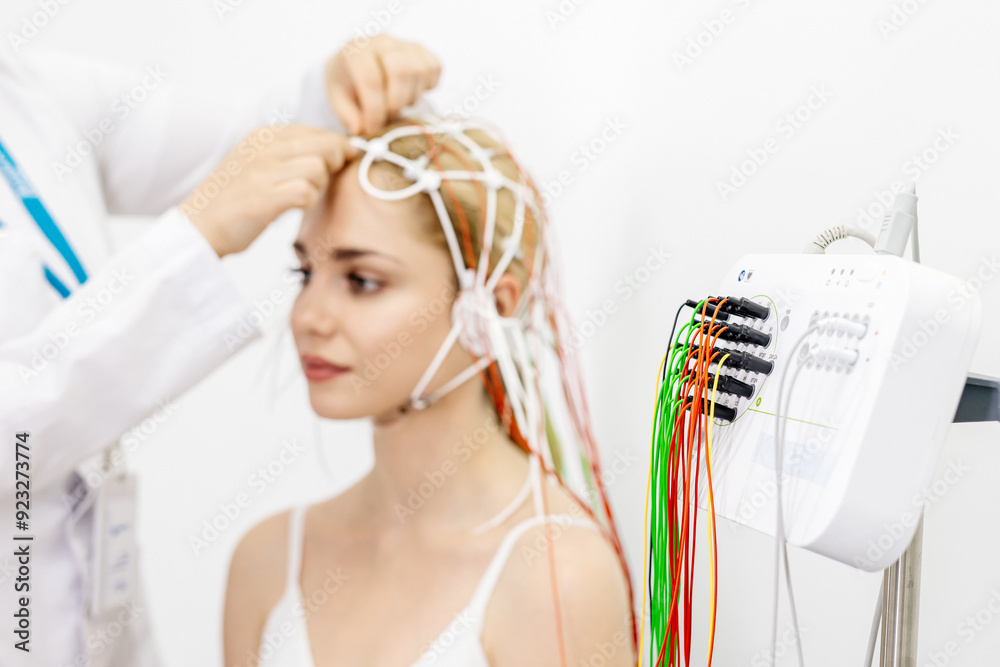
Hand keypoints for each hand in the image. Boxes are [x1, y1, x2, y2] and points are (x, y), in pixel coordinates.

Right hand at [181, 125, 358, 256]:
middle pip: (325, 145)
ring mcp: (262, 171)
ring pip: (319, 168)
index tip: (338, 162)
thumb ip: (288, 153)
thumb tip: (334, 149)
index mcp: (262, 136)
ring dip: (319, 186)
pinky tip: (295, 207)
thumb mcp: (257, 163)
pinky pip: (306, 192)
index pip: (316, 131)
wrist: (198, 226)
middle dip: (334, 164)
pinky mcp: (264, 197)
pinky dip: (308, 202)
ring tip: (302, 197)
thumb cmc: (234, 199)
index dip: (334, 147)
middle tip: (322, 181)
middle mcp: (263, 148)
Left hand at [325, 34, 441, 135]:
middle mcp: (382, 41)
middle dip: (396, 103)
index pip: (371, 79)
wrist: (357, 64)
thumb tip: (362, 130)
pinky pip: (434, 69)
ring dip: (411, 97)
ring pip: (420, 71)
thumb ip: (348, 115)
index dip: (375, 110)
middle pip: (401, 70)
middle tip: (388, 117)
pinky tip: (410, 92)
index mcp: (356, 51)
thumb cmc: (347, 82)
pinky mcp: (422, 50)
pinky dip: (427, 87)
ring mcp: (404, 44)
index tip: (373, 128)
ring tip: (397, 103)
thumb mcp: (338, 99)